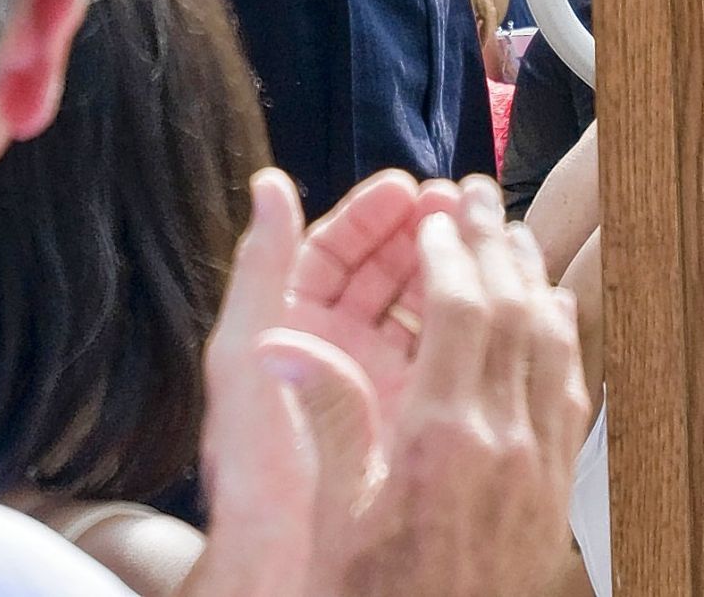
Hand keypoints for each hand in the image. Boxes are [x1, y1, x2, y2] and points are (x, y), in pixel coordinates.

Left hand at [190, 170, 458, 596]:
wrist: (284, 568)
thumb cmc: (254, 468)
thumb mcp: (245, 357)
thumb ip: (260, 268)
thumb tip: (268, 183)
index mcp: (292, 327)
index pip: (333, 252)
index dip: (369, 216)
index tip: (406, 188)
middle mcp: (336, 349)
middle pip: (382, 271)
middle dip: (419, 233)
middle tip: (460, 202)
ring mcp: (377, 382)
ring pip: (418, 309)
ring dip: (449, 270)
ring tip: (485, 236)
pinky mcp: (414, 420)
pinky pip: (446, 359)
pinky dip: (470, 328)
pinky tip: (496, 300)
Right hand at [263, 179, 590, 596]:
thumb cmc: (372, 594)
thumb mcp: (335, 510)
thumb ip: (326, 414)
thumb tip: (279, 345)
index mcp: (440, 438)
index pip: (458, 311)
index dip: (446, 250)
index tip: (430, 212)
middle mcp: (502, 444)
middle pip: (512, 313)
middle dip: (493, 242)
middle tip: (477, 192)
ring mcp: (538, 468)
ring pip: (551, 346)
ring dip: (531, 278)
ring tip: (511, 232)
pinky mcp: (553, 493)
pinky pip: (571, 393)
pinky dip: (562, 337)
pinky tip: (550, 311)